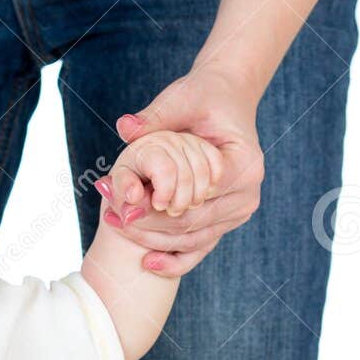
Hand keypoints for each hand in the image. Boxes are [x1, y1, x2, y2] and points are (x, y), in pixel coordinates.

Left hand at [100, 65, 264, 275]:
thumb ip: (154, 117)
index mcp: (244, 165)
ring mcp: (240, 211)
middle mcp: (248, 194)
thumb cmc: (203, 98)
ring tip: (117, 226)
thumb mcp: (180, 101)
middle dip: (150, 225)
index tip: (122, 205)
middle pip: (192, 222)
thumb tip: (124, 128)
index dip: (156, 203)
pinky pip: (199, 246)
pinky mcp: (229, 221)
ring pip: (192, 238)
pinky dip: (173, 254)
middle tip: (111, 219)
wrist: (226, 102)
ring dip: (154, 240)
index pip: (196, 194)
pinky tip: (147, 261)